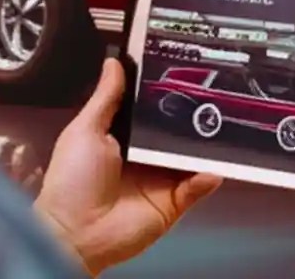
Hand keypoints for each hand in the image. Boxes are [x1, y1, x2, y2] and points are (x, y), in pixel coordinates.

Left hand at [33, 58, 222, 275]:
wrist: (75, 231)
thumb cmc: (72, 182)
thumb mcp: (85, 131)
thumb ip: (106, 98)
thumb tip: (114, 63)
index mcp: (124, 139)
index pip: (152, 113)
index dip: (167, 96)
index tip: (185, 73)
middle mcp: (146, 158)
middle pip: (177, 133)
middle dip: (194, 118)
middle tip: (215, 95)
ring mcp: (162, 180)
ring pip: (192, 157)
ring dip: (206, 146)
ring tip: (223, 126)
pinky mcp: (173, 202)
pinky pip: (197, 186)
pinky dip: (207, 177)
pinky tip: (212, 166)